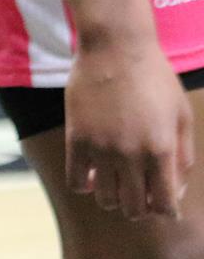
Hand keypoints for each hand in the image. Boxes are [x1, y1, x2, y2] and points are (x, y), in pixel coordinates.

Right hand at [65, 40, 193, 218]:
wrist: (115, 48)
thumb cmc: (154, 78)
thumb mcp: (182, 115)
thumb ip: (183, 154)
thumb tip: (175, 187)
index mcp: (163, 149)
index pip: (165, 204)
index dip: (165, 210)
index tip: (161, 203)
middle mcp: (132, 154)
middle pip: (134, 208)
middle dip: (139, 208)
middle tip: (137, 193)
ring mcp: (102, 147)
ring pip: (105, 199)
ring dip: (112, 197)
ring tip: (114, 182)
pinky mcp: (77, 138)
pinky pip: (76, 180)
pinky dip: (85, 185)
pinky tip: (92, 173)